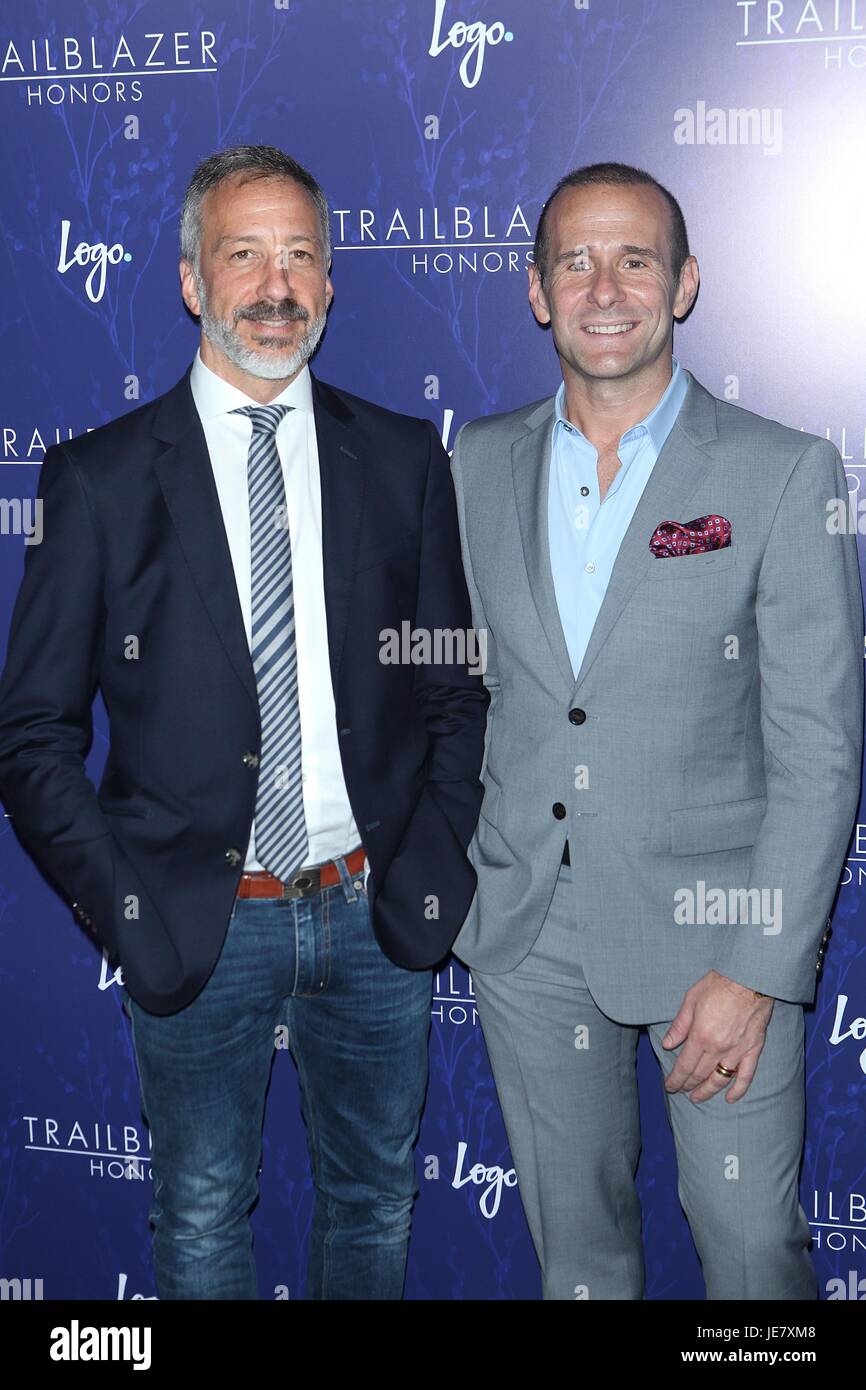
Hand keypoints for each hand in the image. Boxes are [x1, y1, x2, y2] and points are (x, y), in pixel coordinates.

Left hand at [661, 970, 773, 1103]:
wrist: (750, 977)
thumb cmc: (719, 984)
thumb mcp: (691, 1000)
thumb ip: (679, 1025)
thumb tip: (668, 1045)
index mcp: (700, 1036)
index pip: (684, 1066)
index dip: (675, 1079)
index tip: (669, 1086)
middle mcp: (718, 1048)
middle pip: (700, 1074)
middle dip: (687, 1085)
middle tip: (679, 1091)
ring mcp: (737, 1051)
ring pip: (720, 1079)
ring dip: (707, 1091)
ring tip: (697, 1098)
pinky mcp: (753, 1049)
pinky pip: (746, 1075)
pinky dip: (738, 1090)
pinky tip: (730, 1098)